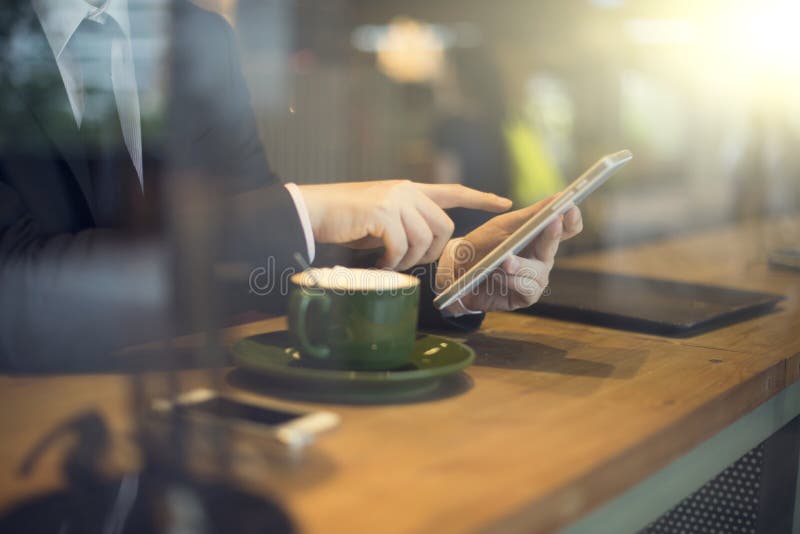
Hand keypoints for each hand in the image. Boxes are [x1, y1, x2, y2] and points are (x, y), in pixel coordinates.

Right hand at [298, 180, 511, 269]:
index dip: (479, 198)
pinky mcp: (382, 213)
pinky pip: (401, 247)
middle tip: (407, 262)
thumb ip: (406, 223)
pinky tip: (378, 263)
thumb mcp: (382, 217)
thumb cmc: (346, 219)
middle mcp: (406, 190)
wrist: (314, 211)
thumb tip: (423, 246)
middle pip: (443, 226)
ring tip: (387, 263)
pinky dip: (391, 262)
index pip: (452, 191)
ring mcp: (395, 200)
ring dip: (408, 260)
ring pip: (423, 240)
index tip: (503, 203)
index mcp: (410, 190)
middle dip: (431, 252)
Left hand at [436, 196, 582, 312]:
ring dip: (521, 265)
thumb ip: (532, 214)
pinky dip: (511, 280)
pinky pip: (526, 288)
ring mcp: (535, 279)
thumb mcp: (505, 225)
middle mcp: (542, 259)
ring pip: (538, 271)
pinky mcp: (525, 296)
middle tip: (551, 223)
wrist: (459, 270)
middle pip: (553, 247)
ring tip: (505, 261)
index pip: (566, 229)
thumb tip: (559, 196)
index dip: (572, 219)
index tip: (570, 208)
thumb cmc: (483, 245)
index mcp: (541, 238)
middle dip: (550, 236)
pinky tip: (498, 275)